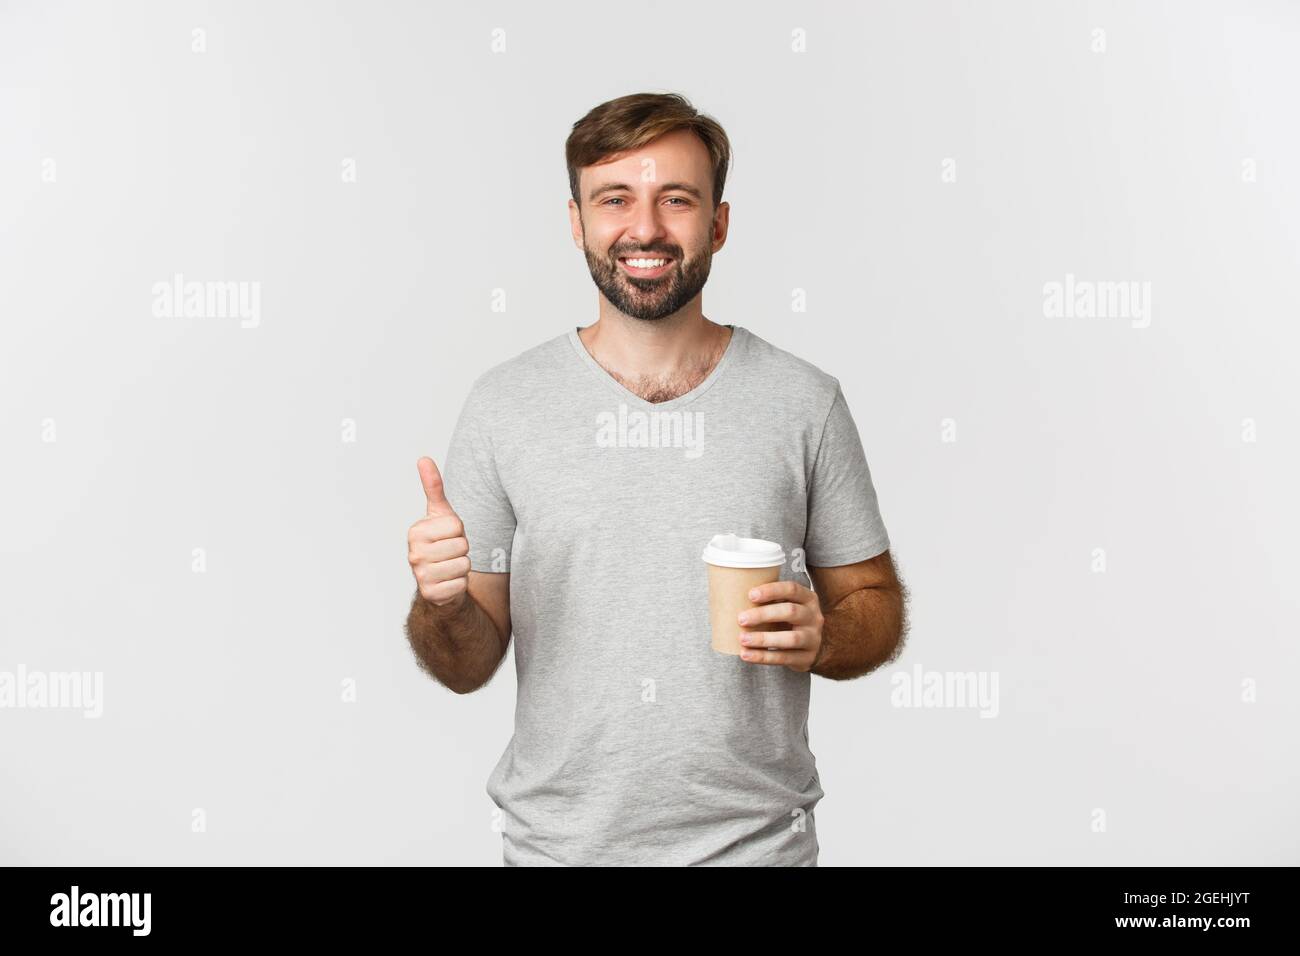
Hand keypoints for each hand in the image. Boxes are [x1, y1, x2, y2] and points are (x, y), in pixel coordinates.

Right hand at [407, 457, 469, 606]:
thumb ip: (433, 487)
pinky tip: (449, 581)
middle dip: (462, 549)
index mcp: (416, 531)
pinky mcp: (431, 594)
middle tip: (450, 552)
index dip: (459, 531)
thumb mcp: (440, 514)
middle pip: (462, 545)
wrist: (438, 580)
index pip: (457, 525)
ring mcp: (420, 575)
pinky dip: (460, 583)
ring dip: (463, 566)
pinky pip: (462, 584)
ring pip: (464, 565)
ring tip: (450, 565)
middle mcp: (414, 554)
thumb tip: (424, 458)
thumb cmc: (442, 542)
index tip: (448, 535)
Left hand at [736, 580, 824, 672]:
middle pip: (790, 612)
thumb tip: (732, 592)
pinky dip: (763, 657)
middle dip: (763, 614)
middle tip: (741, 619)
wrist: (811, 647)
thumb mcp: (787, 605)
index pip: (792, 589)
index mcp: (808, 599)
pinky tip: (747, 655)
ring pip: (790, 638)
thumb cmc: (790, 621)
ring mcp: (813, 638)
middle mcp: (814, 617)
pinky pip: (784, 658)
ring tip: (743, 639)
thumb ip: (769, 599)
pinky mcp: (807, 658)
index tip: (750, 594)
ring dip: (764, 639)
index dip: (771, 590)